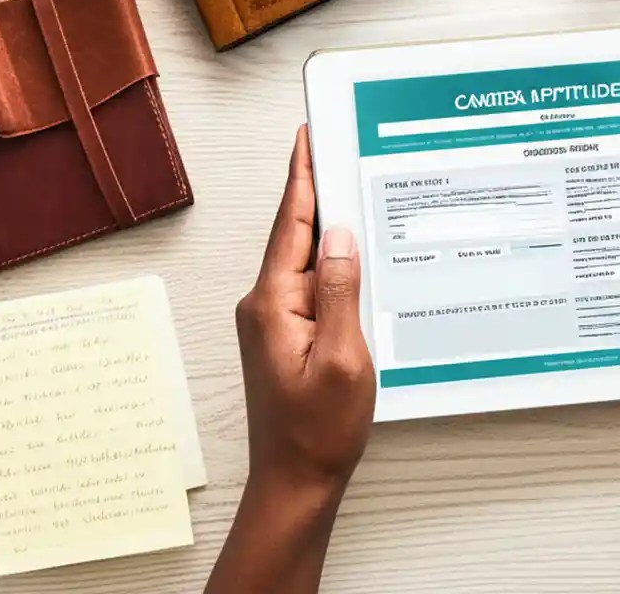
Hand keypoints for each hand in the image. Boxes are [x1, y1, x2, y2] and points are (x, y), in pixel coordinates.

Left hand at [235, 126, 375, 492]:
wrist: (296, 482)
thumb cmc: (318, 432)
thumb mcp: (343, 358)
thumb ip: (341, 291)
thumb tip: (341, 235)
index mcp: (273, 303)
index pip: (290, 223)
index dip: (304, 177)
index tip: (309, 136)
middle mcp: (263, 305)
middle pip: (294, 235)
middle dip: (318, 192)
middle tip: (341, 149)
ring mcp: (271, 321)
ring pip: (303, 260)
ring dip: (328, 230)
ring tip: (355, 193)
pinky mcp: (284, 336)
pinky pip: (309, 286)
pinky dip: (331, 266)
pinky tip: (354, 259)